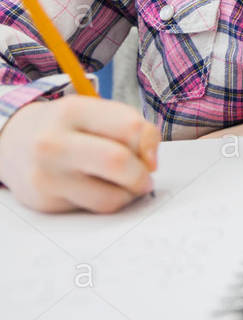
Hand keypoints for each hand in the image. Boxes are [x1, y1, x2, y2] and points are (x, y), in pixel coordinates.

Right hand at [0, 96, 159, 212]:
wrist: (14, 142)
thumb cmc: (70, 127)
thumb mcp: (98, 113)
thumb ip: (133, 129)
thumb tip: (151, 163)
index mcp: (74, 110)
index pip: (130, 128)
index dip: (150, 144)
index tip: (150, 155)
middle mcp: (54, 142)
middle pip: (118, 162)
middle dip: (142, 175)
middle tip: (145, 177)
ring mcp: (46, 175)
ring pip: (109, 197)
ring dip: (129, 194)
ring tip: (125, 184)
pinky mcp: (45, 202)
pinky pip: (94, 209)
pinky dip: (109, 201)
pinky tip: (101, 189)